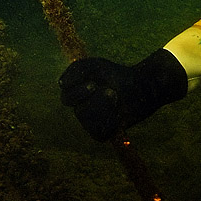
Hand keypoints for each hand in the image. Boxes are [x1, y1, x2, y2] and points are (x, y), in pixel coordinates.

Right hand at [59, 49, 186, 140]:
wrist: (139, 87)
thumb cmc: (115, 75)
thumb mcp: (94, 66)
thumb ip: (76, 70)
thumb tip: (61, 83)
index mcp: (75, 92)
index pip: (66, 96)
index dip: (77, 91)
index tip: (93, 83)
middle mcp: (80, 108)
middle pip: (78, 110)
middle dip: (95, 100)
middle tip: (109, 90)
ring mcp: (90, 122)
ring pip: (88, 121)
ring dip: (104, 106)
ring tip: (115, 97)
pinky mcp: (101, 133)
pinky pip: (99, 132)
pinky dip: (110, 120)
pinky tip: (117, 113)